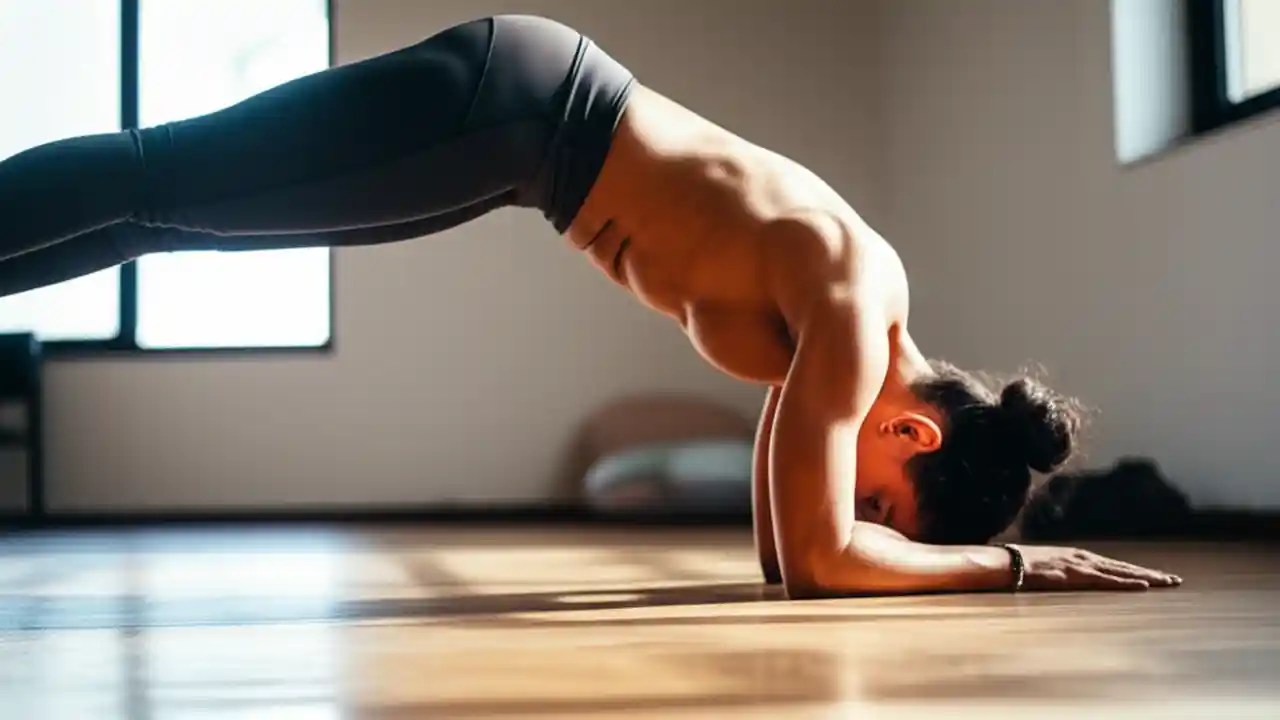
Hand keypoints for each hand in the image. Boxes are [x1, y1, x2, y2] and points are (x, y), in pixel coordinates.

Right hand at [1017, 545, 1181, 590]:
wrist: (1008, 562)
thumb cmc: (1024, 567)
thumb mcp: (1049, 571)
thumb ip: (1063, 574)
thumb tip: (1069, 581)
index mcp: (1080, 558)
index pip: (1115, 566)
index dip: (1137, 572)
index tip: (1158, 577)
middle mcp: (1086, 558)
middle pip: (1124, 568)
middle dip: (1151, 574)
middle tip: (1175, 580)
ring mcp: (1083, 565)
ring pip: (1122, 572)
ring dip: (1147, 577)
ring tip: (1168, 582)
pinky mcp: (1077, 575)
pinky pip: (1107, 581)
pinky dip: (1127, 583)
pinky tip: (1143, 586)